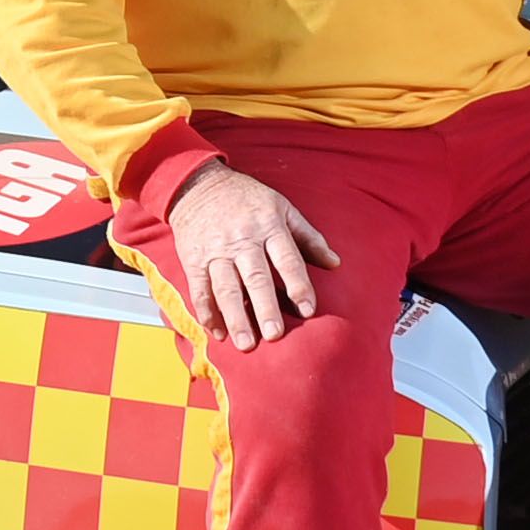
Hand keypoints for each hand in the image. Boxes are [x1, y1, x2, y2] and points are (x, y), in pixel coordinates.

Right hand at [160, 158, 337, 349]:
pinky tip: (216, 333)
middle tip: (275, 335)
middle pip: (255, 277)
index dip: (298, 285)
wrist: (198, 185)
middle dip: (265, 307)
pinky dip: (207, 313)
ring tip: (245, 344)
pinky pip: (200, 290)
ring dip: (235, 317)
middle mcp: (242, 240)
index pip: (287, 259)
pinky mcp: (194, 260)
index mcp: (269, 226)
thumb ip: (309, 237)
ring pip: (226, 288)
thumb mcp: (282, 207)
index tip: (307, 310)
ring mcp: (216, 251)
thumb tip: (335, 263)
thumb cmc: (247, 199)